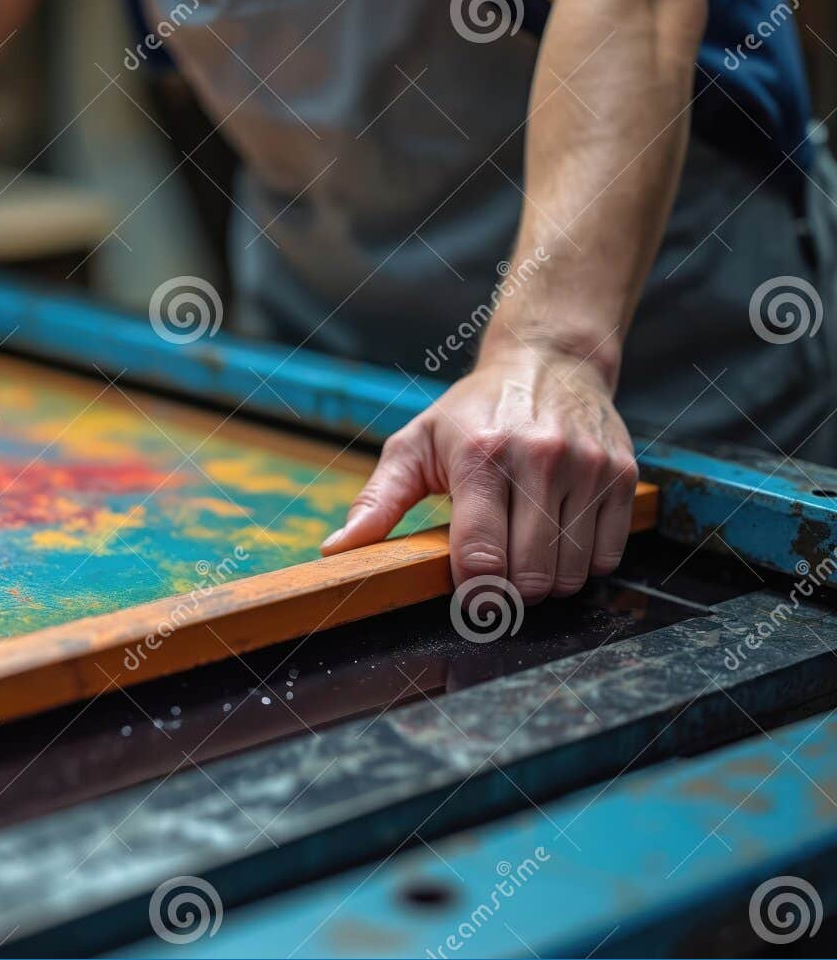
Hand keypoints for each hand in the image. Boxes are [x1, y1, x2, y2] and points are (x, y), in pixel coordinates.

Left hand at [321, 350, 638, 601]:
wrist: (550, 362)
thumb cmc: (472, 411)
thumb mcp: (415, 444)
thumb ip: (377, 501)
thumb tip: (335, 550)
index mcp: (480, 456)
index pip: (481, 555)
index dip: (473, 593)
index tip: (467, 597)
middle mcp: (539, 459)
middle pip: (531, 575)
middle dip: (509, 594)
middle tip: (496, 577)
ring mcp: (587, 467)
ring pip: (572, 573)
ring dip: (548, 583)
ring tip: (526, 555)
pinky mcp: (622, 475)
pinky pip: (610, 556)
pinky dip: (584, 565)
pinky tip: (559, 540)